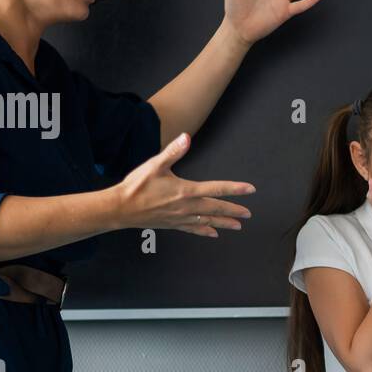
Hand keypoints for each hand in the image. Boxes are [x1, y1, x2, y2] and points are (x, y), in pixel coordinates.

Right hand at [113, 133, 254, 236]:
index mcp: (186, 191)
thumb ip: (173, 152)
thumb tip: (186, 137)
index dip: (235, 189)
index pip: (217, 189)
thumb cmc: (137, 186)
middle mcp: (187, 206)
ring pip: (208, 221)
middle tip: (248, 214)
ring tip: (238, 226)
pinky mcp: (173, 224)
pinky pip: (193, 229)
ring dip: (224, 223)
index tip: (250, 190)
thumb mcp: (155, 165)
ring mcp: (180, 217)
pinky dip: (205, 230)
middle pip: (216, 208)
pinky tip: (213, 233)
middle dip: (234, 211)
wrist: (121, 208)